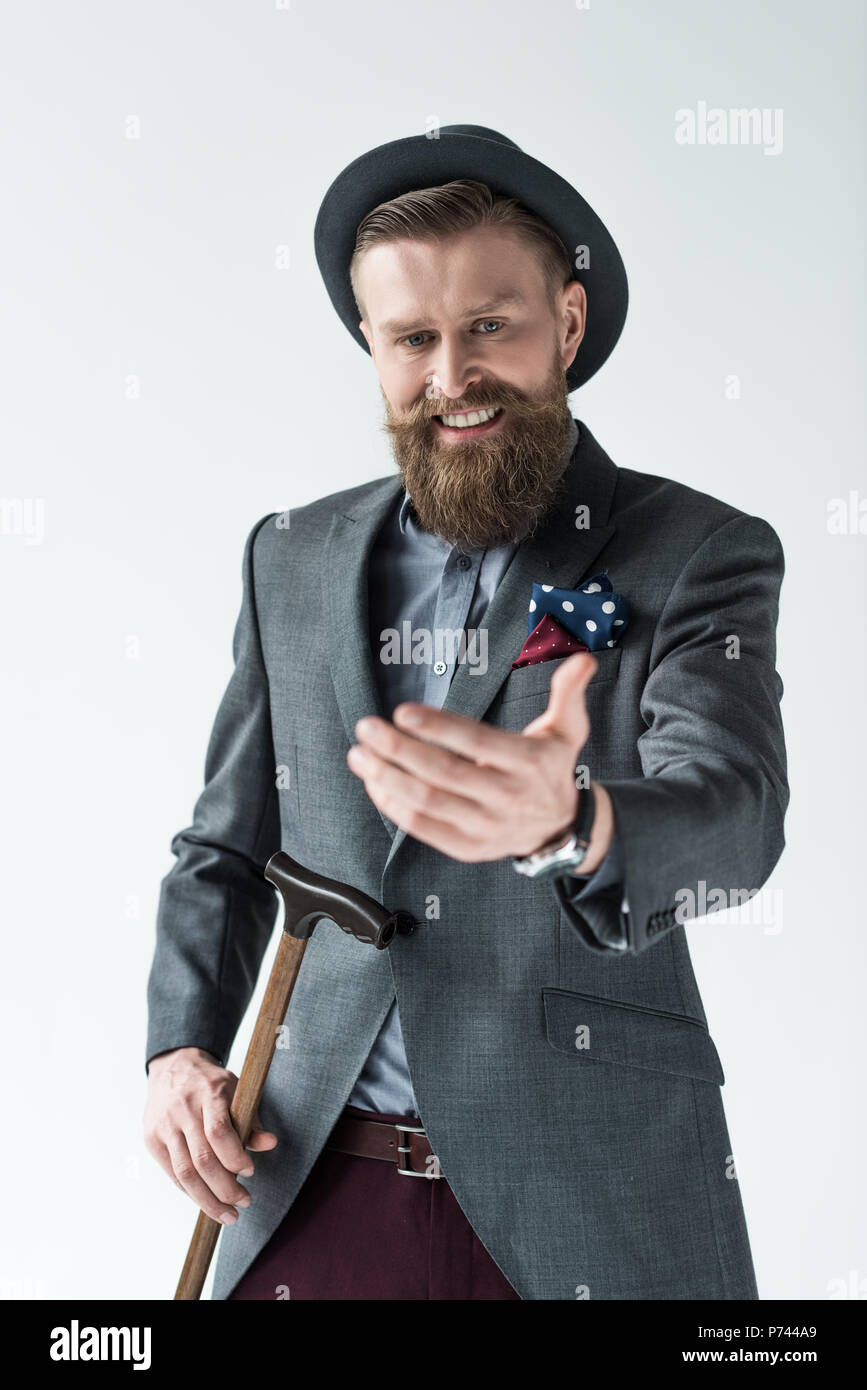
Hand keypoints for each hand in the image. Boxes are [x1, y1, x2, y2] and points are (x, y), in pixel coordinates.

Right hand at [143, 1047, 277, 1223]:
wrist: (173, 1066)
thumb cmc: (211, 1082)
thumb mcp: (237, 1089)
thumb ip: (252, 1118)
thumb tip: (269, 1143)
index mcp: (208, 1093)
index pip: (219, 1131)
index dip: (235, 1157)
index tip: (250, 1172)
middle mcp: (183, 1110)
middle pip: (202, 1159)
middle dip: (225, 1188)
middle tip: (243, 1203)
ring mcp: (164, 1126)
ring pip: (184, 1172)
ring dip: (207, 1200)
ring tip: (227, 1214)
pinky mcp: (151, 1139)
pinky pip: (172, 1173)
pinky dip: (191, 1192)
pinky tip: (206, 1201)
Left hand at [347, 650, 601, 861]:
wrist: (560, 828)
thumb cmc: (552, 769)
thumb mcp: (568, 730)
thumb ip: (569, 693)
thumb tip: (584, 659)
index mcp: (528, 763)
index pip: (476, 742)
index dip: (438, 727)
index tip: (402, 711)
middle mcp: (506, 798)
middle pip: (443, 774)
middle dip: (398, 749)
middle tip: (367, 727)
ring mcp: (485, 827)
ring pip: (426, 803)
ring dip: (386, 778)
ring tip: (360, 754)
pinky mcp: (467, 847)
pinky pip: (422, 828)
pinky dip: (393, 806)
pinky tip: (374, 782)